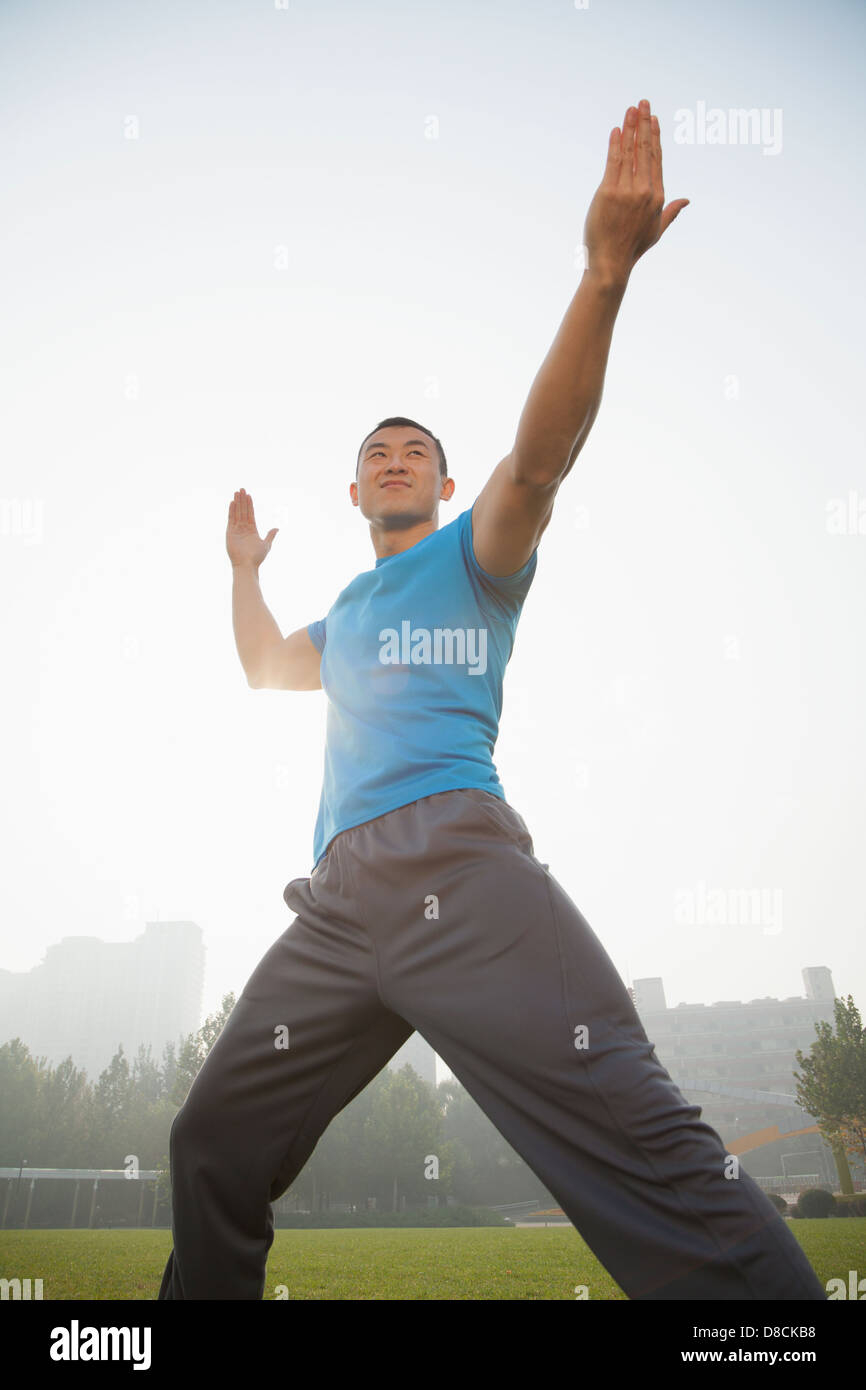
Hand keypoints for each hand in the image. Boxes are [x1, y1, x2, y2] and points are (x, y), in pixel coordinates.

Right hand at [226, 488, 277, 568]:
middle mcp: (243, 528)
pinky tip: (232, 502)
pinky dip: (232, 510)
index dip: (250, 505)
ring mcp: (236, 529)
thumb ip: (270, 535)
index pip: (250, 514)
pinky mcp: (230, 532)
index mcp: (252, 530)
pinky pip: (231, 519)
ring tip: (237, 492)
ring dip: (237, 502)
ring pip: (237, 512)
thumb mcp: (266, 544)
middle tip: (242, 489)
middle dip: (243, 500)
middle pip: (243, 511)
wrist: (247, 564)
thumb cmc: (257, 557)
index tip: (249, 495)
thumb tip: (277, 528)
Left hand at [583, 98, 688, 284]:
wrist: (611, 263)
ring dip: (629, 127)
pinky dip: (615, 144)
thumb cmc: (632, 248)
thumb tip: (687, 201)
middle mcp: (645, 191)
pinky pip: (613, 163)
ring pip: (629, 152)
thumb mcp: (657, 230)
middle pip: (645, 150)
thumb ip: (672, 212)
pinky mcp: (609, 193)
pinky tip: (616, 129)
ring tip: (630, 109)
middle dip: (644, 123)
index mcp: (657, 197)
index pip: (657, 159)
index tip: (654, 119)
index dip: (654, 137)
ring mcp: (627, 191)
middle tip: (643, 102)